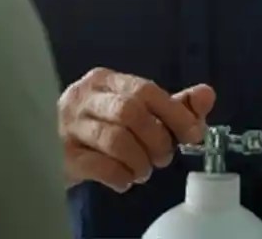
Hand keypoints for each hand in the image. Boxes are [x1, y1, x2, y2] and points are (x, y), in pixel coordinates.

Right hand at [58, 68, 215, 191]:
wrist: (54, 148)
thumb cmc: (102, 126)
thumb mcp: (139, 110)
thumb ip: (174, 105)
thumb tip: (207, 94)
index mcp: (107, 80)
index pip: (145, 90)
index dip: (175, 113)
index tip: (194, 134)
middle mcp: (84, 97)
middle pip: (129, 112)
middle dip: (156, 139)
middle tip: (164, 158)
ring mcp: (69, 125)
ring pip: (114, 140)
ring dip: (139, 161)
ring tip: (144, 171)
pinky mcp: (62, 155)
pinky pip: (97, 166)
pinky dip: (120, 177)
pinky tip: (125, 180)